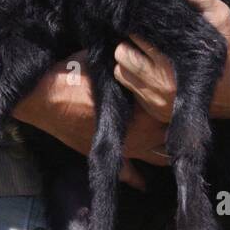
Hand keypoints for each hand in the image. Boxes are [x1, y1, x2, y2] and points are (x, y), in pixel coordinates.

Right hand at [15, 51, 168, 190]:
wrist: (47, 97)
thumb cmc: (77, 74)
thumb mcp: (108, 62)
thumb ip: (131, 63)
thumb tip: (147, 48)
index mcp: (144, 108)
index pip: (175, 108)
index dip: (179, 100)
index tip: (182, 95)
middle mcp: (140, 133)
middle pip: (170, 133)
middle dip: (174, 124)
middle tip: (176, 114)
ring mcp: (126, 149)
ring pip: (158, 156)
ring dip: (163, 148)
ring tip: (166, 138)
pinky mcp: (110, 157)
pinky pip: (130, 174)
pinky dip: (138, 178)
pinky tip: (144, 181)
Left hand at [114, 0, 229, 121]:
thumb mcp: (220, 18)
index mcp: (174, 59)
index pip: (135, 33)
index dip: (137, 21)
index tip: (144, 15)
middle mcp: (161, 83)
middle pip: (122, 52)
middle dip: (131, 40)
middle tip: (145, 32)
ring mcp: (157, 100)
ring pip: (121, 70)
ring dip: (129, 58)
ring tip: (146, 49)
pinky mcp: (156, 111)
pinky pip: (130, 88)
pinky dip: (134, 76)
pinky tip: (150, 65)